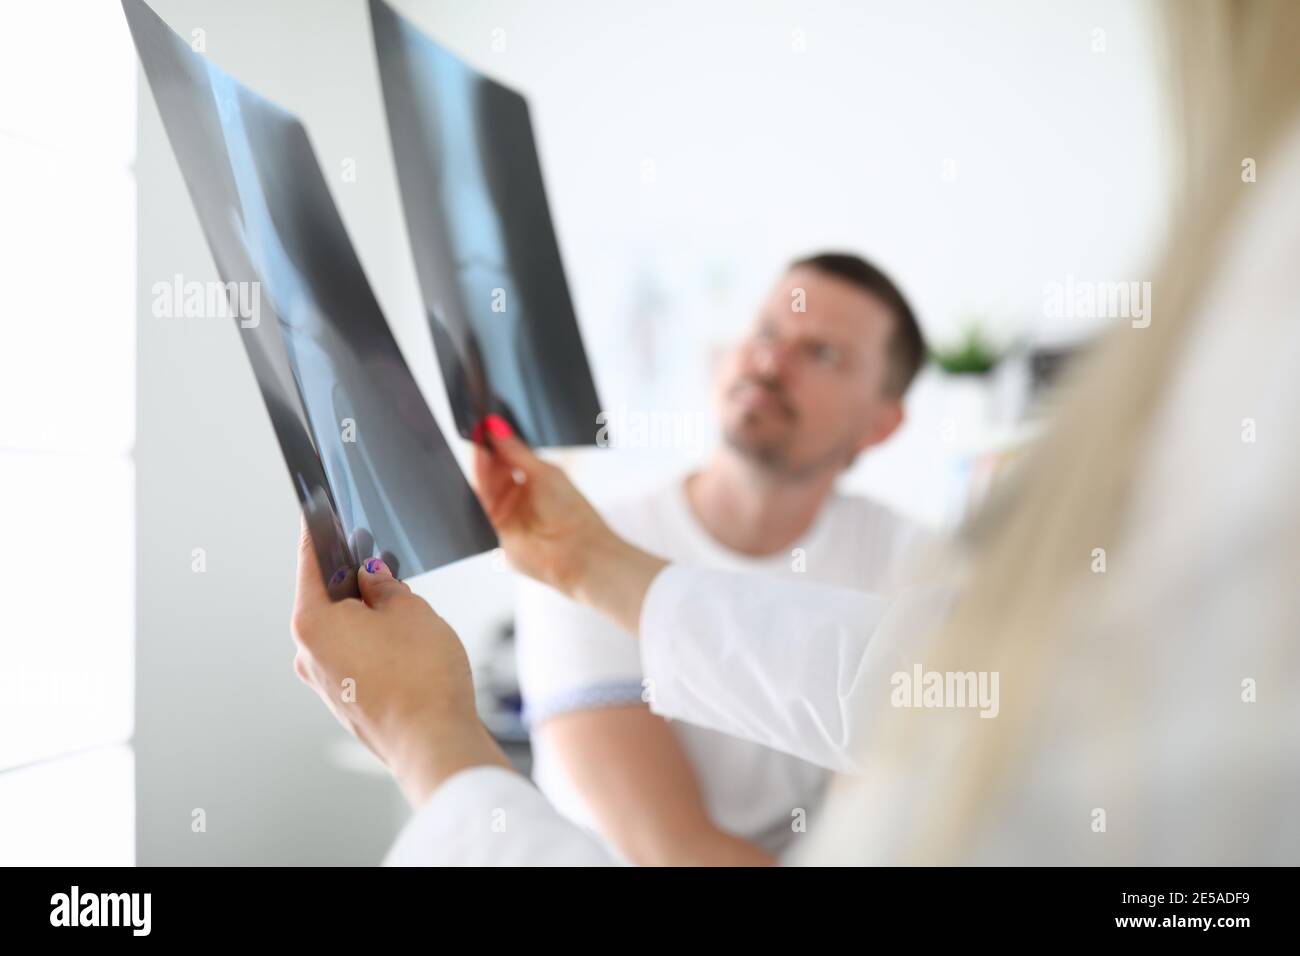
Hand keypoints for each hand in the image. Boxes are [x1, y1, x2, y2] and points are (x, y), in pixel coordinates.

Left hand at [290, 522, 508, 806]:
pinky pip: (353, 657)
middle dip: (355, 579)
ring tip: (407, 610)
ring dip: (367, 614)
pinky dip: (373, 643)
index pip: (310, 561)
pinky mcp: (345, 701)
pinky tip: (405, 643)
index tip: (320, 512)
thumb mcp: (410, 609)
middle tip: (385, 562)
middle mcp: (307, 653)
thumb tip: (372, 575)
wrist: (434, 742)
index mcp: (313, 622)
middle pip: (326, 598)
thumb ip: (385, 585)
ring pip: (343, 630)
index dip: (319, 532)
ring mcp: (324, 681)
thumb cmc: (421, 676)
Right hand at [471, 416, 613, 596]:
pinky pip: (479, 507)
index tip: (485, 425)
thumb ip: (515, 450)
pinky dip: (477, 489)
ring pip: (484, 487)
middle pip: (493, 470)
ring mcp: (506, 514)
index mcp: (534, 480)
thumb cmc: (571, 512)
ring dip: (481, 467)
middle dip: (486, 452)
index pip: (508, 457)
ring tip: (480, 449)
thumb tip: (495, 426)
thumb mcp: (543, 471)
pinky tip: (478, 472)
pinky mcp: (495, 531)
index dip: (496, 442)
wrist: (576, 550)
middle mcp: (519, 497)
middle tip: (479, 433)